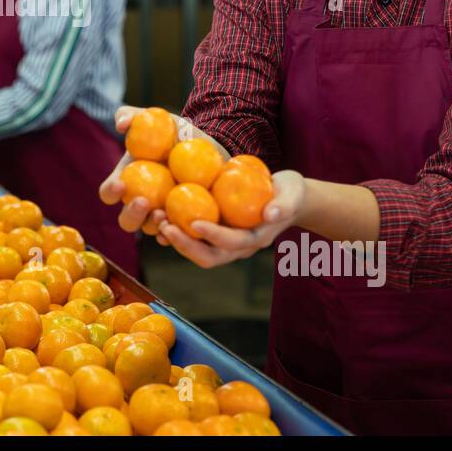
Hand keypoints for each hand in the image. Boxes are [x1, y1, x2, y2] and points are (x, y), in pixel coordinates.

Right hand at [97, 105, 228, 236]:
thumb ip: (134, 115)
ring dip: (153, 226)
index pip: (109, 192)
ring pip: (149, 229)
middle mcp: (139, 202)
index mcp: (127, 181)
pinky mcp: (181, 222)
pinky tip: (180, 229)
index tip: (120, 185)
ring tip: (164, 214)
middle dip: (131, 215)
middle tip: (144, 201)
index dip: (110, 192)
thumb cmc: (175, 131)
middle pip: (125, 220)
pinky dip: (174, 235)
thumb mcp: (156, 118)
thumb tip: (122, 124)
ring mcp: (159, 214)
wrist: (207, 146)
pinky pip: (174, 236)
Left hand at [159, 169, 308, 268]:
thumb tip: (271, 213)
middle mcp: (238, 247)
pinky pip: (193, 239)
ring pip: (197, 251)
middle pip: (209, 256)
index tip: (196, 222)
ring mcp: (225, 243)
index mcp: (256, 239)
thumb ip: (284, 204)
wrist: (286, 198)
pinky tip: (161, 216)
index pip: (232, 243)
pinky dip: (177, 231)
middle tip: (166, 226)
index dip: (214, 235)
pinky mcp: (216, 234)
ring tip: (158, 221)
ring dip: (176, 240)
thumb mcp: (293, 194)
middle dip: (186, 245)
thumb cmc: (290, 193)